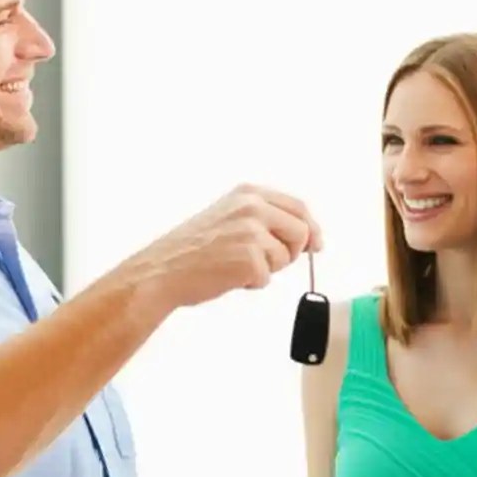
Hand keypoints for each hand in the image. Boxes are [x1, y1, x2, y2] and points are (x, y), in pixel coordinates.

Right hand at [136, 184, 323, 308]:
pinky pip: (267, 277)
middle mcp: (253, 207)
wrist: (162, 271)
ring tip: (234, 266)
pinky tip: (228, 276)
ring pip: (285, 257)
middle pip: (301, 231)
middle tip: (268, 263)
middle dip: (291, 251)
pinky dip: (251, 283)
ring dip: (266, 269)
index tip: (315, 243)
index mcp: (248, 193)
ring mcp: (252, 232)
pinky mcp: (250, 258)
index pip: (298, 206)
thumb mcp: (228, 216)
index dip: (310, 227)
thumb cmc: (191, 249)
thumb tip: (307, 236)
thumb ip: (264, 218)